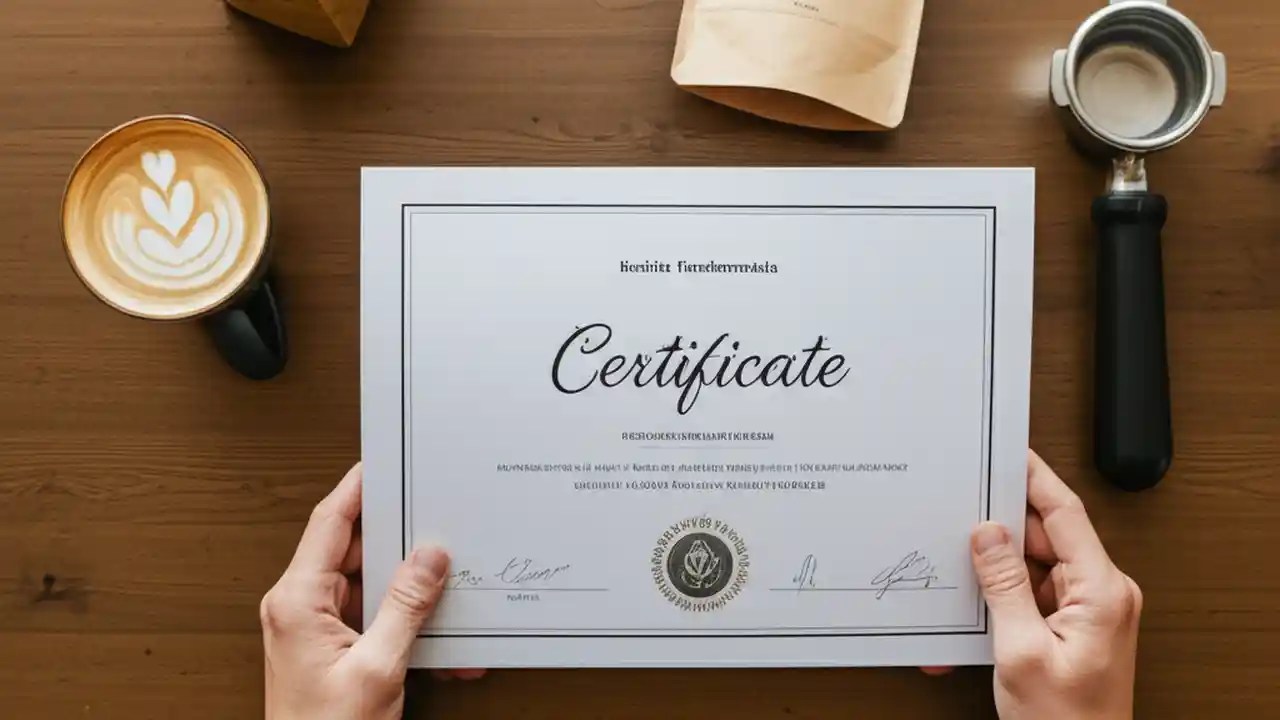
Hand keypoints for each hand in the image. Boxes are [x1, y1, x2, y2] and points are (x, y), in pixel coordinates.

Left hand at [260, 463, 485, 719]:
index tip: (381, 462)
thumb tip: (429, 557)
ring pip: (366, 583)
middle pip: (352, 549)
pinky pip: (370, 616)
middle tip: (430, 519)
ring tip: (440, 588)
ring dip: (406, 588)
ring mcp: (312, 628)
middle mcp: (298, 607)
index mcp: (296, 601)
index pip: (329, 523)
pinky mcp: (329, 647)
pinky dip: (403, 621)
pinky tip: (433, 634)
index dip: (358, 488)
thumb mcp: (378, 667)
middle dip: (397, 540)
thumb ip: (407, 606)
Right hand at [953, 450, 1141, 719]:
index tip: (1010, 453)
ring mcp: (1091, 609)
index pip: (1065, 513)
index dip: (1034, 478)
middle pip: (1046, 537)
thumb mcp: (1020, 651)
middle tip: (963, 521)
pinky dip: (1005, 597)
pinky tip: (982, 611)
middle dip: (1002, 531)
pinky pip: (1035, 592)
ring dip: (999, 572)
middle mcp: (1104, 594)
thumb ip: (1003, 585)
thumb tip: (988, 534)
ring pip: (1036, 564)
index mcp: (1103, 592)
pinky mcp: (1076, 625)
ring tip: (969, 584)